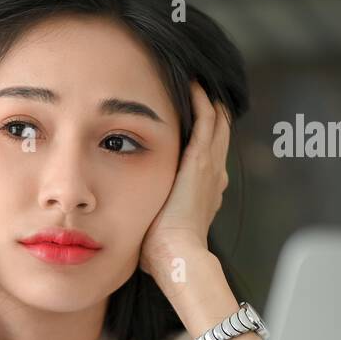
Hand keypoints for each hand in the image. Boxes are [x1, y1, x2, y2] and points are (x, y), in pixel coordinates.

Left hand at [139, 80, 231, 279]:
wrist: (176, 257)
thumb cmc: (161, 254)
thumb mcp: (157, 231)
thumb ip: (147, 221)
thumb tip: (123, 227)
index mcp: (204, 193)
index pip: (206, 159)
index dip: (201, 142)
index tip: (186, 127)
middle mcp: (213, 177)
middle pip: (216, 136)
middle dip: (208, 114)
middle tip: (198, 92)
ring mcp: (210, 168)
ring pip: (216, 124)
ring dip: (208, 102)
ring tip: (198, 82)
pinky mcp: (200, 161)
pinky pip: (208, 122)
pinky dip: (203, 103)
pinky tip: (195, 86)